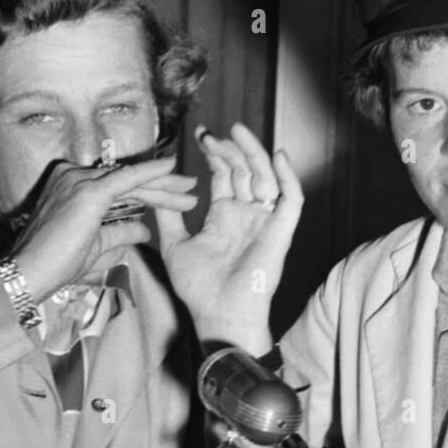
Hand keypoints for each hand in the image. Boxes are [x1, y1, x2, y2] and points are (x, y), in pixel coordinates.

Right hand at [13, 155, 197, 302]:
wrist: (31, 270)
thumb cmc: (57, 264)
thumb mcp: (97, 246)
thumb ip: (121, 233)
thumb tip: (145, 229)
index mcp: (73, 185)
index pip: (119, 187)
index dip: (148, 192)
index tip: (173, 197)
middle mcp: (74, 175)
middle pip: (127, 180)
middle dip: (161, 185)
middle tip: (190, 187)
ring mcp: (79, 180)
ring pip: (131, 180)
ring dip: (164, 185)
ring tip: (191, 189)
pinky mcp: (88, 191)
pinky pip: (127, 178)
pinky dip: (151, 172)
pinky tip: (172, 166)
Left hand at [155, 122, 302, 350]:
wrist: (218, 315)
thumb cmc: (198, 289)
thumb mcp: (174, 244)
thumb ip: (168, 216)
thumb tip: (155, 188)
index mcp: (224, 216)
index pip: (225, 174)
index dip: (216, 152)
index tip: (201, 134)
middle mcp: (247, 215)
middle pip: (244, 170)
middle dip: (230, 148)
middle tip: (212, 133)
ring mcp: (265, 222)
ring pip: (267, 176)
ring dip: (254, 152)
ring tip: (236, 132)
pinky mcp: (280, 232)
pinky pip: (291, 200)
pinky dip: (288, 176)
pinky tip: (277, 155)